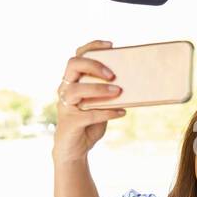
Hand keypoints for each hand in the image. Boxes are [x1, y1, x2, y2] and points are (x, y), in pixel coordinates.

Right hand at [52, 40, 125, 162]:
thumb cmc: (89, 123)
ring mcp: (65, 105)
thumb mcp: (100, 104)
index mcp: (73, 80)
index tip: (111, 45)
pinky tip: (121, 112)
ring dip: (99, 89)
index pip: (78, 55)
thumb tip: (132, 82)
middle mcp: (65, 89)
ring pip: (77, 89)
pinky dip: (107, 112)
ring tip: (118, 92)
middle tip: (112, 74)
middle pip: (73, 65)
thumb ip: (109, 93)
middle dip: (93, 65)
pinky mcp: (69, 122)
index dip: (92, 47)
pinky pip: (88, 114)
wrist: (74, 151)